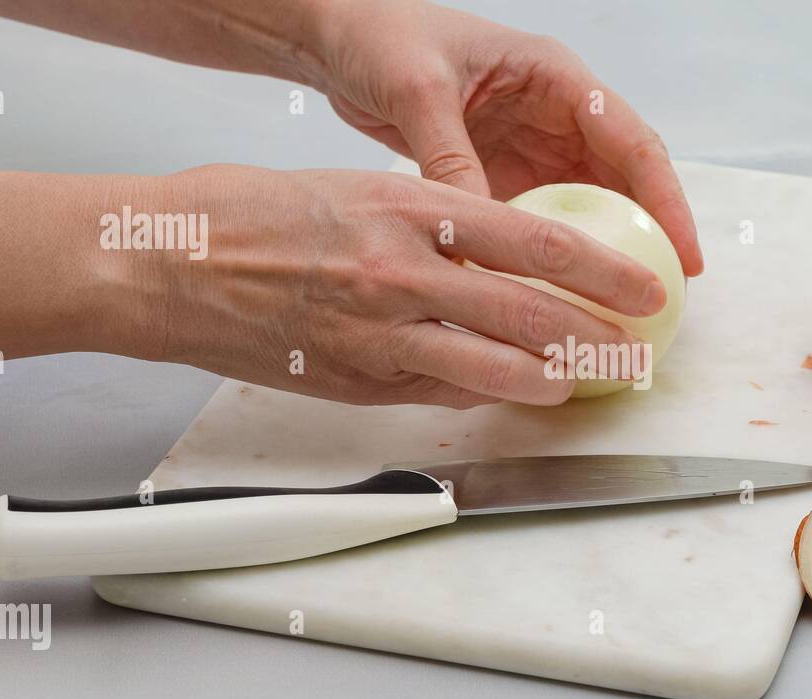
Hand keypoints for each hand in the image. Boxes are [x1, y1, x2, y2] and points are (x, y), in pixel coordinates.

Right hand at [136, 164, 664, 406]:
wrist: (167, 263)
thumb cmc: (252, 215)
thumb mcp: (356, 190)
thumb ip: (428, 224)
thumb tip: (486, 254)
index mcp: (408, 207)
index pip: (537, 240)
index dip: (603, 271)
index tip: (643, 285)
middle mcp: (403, 272)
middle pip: (530, 315)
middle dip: (596, 340)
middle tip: (630, 352)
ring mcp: (379, 334)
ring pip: (493, 370)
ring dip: (548, 382)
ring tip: (576, 384)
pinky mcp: (355, 381)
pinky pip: (435, 394)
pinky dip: (477, 395)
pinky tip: (500, 393)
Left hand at [313, 0, 704, 275]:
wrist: (342, 39)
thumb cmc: (383, 37)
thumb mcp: (419, 91)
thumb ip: (451, 157)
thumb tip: (476, 235)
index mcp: (554, 77)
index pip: (631, 142)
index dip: (666, 201)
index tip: (682, 255)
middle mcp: (555, 113)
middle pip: (626, 181)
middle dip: (651, 237)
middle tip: (665, 298)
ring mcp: (532, 148)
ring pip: (591, 207)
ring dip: (607, 254)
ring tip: (623, 311)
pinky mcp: (504, 176)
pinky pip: (543, 223)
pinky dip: (554, 262)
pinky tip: (559, 301)